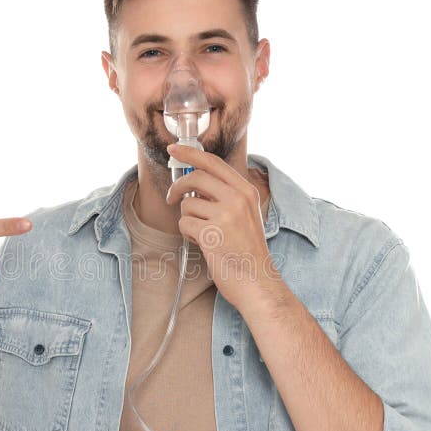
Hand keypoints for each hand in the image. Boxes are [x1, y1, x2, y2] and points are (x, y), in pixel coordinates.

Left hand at [165, 143, 280, 311]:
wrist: (257, 282)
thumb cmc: (247, 251)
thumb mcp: (245, 215)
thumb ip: (225, 196)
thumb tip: (193, 183)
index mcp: (246, 191)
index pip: (213, 162)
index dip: (190, 153)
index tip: (174, 148)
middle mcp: (238, 199)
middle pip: (195, 177)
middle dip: (177, 187)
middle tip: (172, 197)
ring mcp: (226, 216)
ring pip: (187, 204)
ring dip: (187, 219)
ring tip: (201, 233)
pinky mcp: (212, 234)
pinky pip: (184, 224)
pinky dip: (187, 234)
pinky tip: (202, 243)